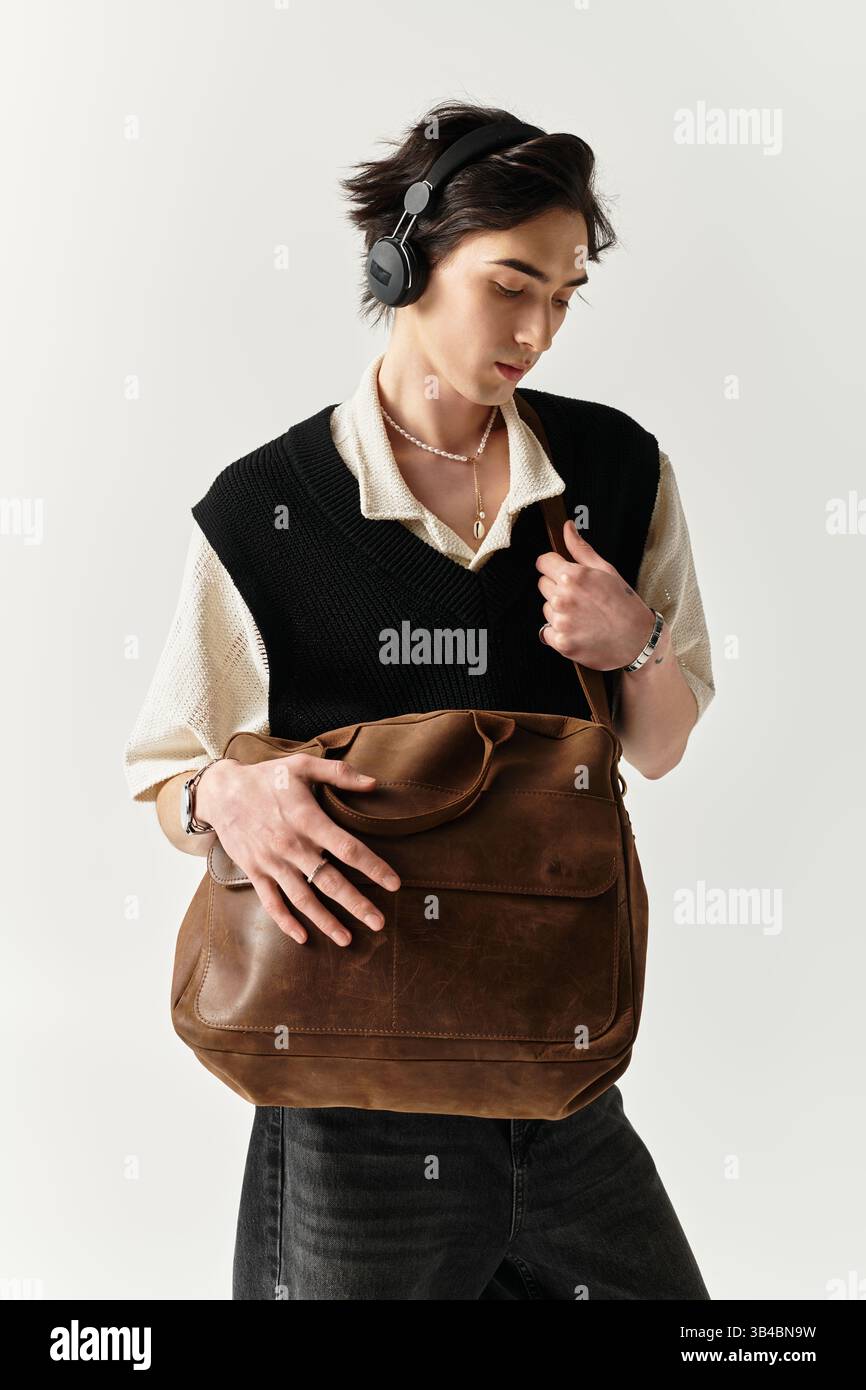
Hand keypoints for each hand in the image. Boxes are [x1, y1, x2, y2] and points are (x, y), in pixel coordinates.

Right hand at [194, 755, 400, 947]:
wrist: (222, 792)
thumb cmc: (266, 777)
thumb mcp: (303, 765)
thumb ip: (339, 774)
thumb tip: (374, 783)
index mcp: (308, 820)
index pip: (348, 849)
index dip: (373, 867)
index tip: (394, 884)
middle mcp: (292, 846)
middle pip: (330, 881)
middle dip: (356, 904)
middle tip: (379, 922)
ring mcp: (272, 862)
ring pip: (303, 898)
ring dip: (325, 921)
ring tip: (348, 939)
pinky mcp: (255, 872)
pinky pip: (271, 903)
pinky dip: (285, 922)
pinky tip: (302, 937)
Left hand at [536, 519, 655, 669]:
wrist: (638, 640)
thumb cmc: (625, 605)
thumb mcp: (607, 570)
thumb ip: (581, 549)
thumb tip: (567, 527)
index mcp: (573, 577)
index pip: (543, 562)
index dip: (553, 565)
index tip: (560, 570)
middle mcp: (563, 598)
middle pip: (543, 584)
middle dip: (557, 587)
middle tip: (581, 596)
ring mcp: (561, 622)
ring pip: (546, 608)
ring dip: (559, 610)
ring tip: (583, 614)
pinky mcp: (560, 643)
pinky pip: (547, 631)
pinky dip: (559, 631)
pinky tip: (579, 629)